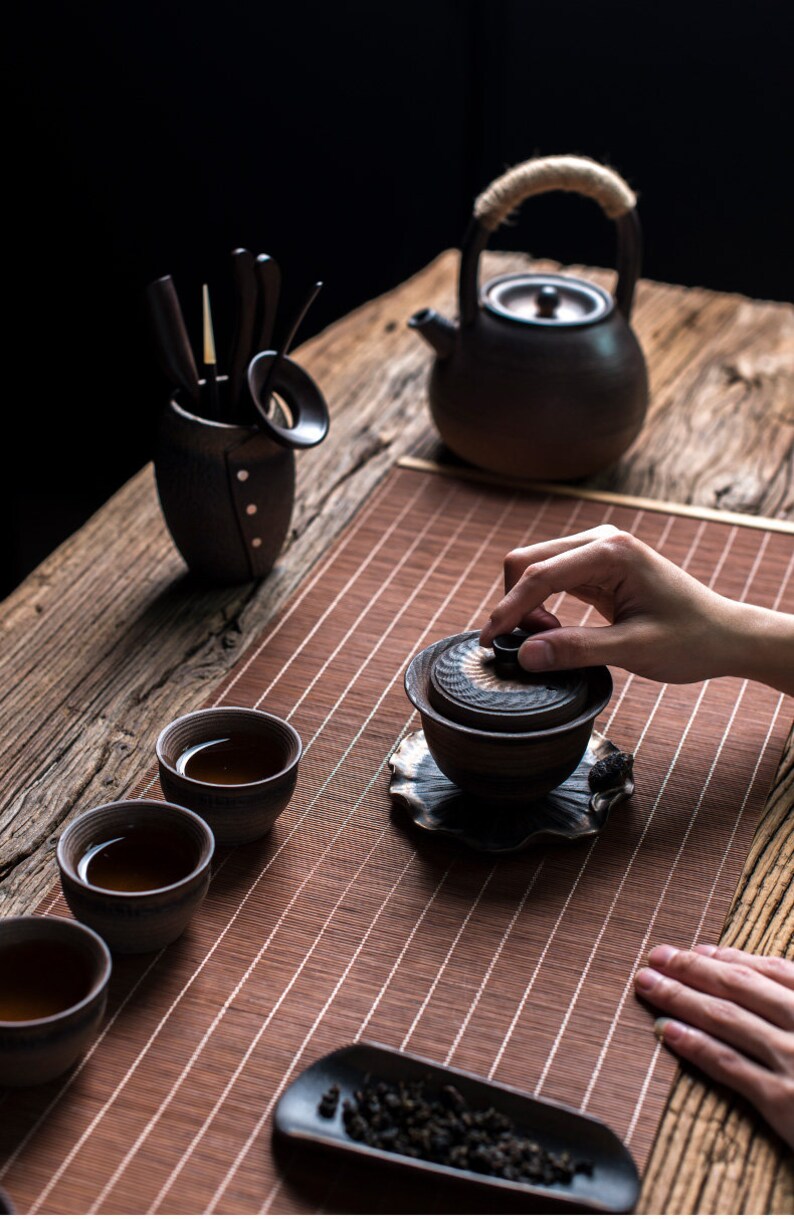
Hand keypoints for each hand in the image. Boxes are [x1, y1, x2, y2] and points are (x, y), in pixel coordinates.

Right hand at [479, 525, 793, 692]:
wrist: (725, 635)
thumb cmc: (690, 640)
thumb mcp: (634, 650)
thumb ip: (576, 650)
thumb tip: (523, 656)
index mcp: (611, 551)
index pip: (539, 575)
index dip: (508, 610)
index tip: (488, 642)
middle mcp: (601, 540)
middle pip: (527, 561)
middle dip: (514, 604)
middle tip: (527, 649)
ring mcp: (597, 550)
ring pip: (533, 568)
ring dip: (526, 605)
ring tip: (546, 643)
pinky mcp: (595, 567)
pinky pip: (550, 579)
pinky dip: (539, 605)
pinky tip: (553, 632)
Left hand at [635, 943, 793, 1147]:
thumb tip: (763, 977)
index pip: (772, 970)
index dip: (728, 956)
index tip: (696, 949)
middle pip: (740, 987)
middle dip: (692, 968)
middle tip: (656, 956)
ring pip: (726, 1019)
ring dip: (681, 997)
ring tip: (649, 984)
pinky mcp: (784, 1100)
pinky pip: (730, 1065)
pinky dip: (694, 1045)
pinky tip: (667, 1032)